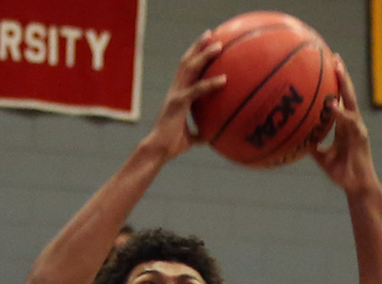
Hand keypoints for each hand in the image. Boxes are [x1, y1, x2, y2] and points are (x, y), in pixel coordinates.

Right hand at [141, 32, 225, 161]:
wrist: (158, 151)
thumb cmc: (172, 146)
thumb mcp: (191, 139)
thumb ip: (201, 133)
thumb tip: (215, 136)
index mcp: (178, 95)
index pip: (186, 70)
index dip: (195, 55)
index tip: (207, 44)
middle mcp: (175, 90)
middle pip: (187, 61)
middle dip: (198, 46)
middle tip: (211, 33)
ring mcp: (175, 94)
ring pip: (189, 68)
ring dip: (204, 55)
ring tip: (218, 45)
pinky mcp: (178, 103)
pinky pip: (197, 90)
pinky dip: (210, 83)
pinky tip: (224, 79)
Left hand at [311, 56, 376, 196]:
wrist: (356, 187)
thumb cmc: (341, 173)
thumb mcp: (321, 157)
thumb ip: (312, 145)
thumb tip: (295, 138)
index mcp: (344, 125)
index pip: (339, 99)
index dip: (334, 84)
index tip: (328, 66)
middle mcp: (352, 122)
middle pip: (347, 94)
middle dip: (342, 76)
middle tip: (334, 57)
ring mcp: (357, 128)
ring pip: (350, 101)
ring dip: (344, 85)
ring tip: (338, 69)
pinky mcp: (360, 136)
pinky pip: (349, 121)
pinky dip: (340, 112)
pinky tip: (331, 104)